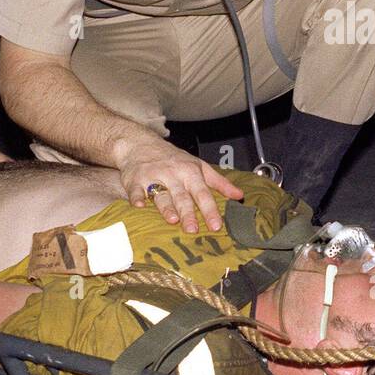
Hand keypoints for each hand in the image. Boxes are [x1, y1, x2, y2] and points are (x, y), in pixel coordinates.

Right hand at [115, 137, 244, 232]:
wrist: (141, 144)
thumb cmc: (173, 159)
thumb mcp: (199, 166)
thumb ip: (219, 182)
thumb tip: (239, 196)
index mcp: (190, 172)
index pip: (203, 193)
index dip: (210, 210)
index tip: (216, 226)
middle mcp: (173, 175)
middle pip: (182, 196)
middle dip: (188, 213)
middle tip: (193, 230)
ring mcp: (154, 176)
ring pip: (161, 194)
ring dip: (166, 207)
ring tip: (172, 220)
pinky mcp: (135, 179)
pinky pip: (135, 190)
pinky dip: (136, 197)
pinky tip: (138, 205)